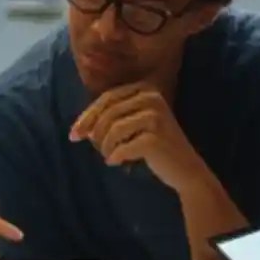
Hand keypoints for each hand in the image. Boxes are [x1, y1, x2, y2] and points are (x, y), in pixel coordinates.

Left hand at [70, 83, 205, 190]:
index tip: (73, 135)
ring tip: (109, 156)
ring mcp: (155, 117)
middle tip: (97, 149)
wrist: (185, 169)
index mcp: (146, 89)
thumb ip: (110, 119)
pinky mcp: (155, 138)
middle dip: (95, 133)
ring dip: (105, 147)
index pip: (107, 98)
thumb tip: (78, 129)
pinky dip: (114, 157)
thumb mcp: (133, 125)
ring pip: (112, 130)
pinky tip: (117, 162)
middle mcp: (152, 98)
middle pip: (108, 113)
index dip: (87, 116)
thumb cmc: (155, 146)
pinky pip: (121, 148)